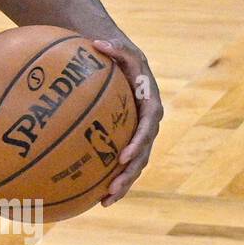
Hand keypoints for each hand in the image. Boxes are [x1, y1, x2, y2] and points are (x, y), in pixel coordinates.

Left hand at [93, 38, 163, 206]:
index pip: (147, 128)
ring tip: (105, 201)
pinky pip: (119, 164)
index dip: (138, 143)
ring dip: (122, 185)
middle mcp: (148, 127)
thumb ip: (114, 47)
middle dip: (129, 174)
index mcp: (151, 107)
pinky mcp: (126, 142)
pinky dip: (109, 178)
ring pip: (134, 166)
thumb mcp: (122, 49)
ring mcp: (138, 137)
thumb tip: (97, 43)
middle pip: (143, 155)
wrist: (122, 67)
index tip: (123, 155)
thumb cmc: (121, 57)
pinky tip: (92, 195)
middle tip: (113, 188)